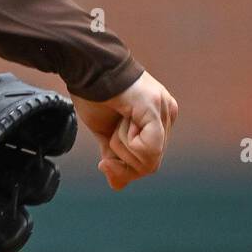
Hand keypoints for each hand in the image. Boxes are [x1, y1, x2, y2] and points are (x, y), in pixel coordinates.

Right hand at [73, 71, 178, 189]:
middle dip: (123, 161)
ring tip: (116, 122)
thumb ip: (115, 157)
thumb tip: (115, 185)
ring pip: (149, 158)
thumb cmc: (92, 94)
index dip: (125, 169)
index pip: (150, 161)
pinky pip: (148, 146)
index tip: (104, 162)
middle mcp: (167, 113)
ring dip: (123, 147)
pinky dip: (128, 143)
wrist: (84, 66)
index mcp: (158, 119)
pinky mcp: (154, 108)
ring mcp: (163, 110)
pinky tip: (121, 122)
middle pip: (151, 164)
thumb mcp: (105, 134)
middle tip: (109, 140)